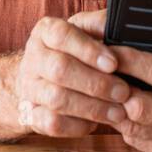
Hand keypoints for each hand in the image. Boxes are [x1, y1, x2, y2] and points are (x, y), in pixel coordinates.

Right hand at [14, 15, 132, 136]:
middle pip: (59, 69)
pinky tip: (94, 124)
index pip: (61, 35)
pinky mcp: (30, 114)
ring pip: (56, 99)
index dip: (88, 50)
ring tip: (118, 112)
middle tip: (123, 92)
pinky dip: (76, 125)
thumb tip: (120, 27)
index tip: (113, 64)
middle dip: (96, 83)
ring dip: (91, 107)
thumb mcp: (86, 33)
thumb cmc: (73, 53)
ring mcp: (29, 87)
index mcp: (46, 31)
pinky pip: (51, 123)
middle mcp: (33, 57)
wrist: (42, 79)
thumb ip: (101, 27)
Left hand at [71, 0, 151, 151]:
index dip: (131, 61)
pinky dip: (122, 121)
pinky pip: (135, 139)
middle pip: (140, 106)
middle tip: (97, 70)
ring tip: (102, 86)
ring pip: (132, 125)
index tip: (109, 48)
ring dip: (114, 105)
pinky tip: (116, 105)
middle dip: (115, 88)